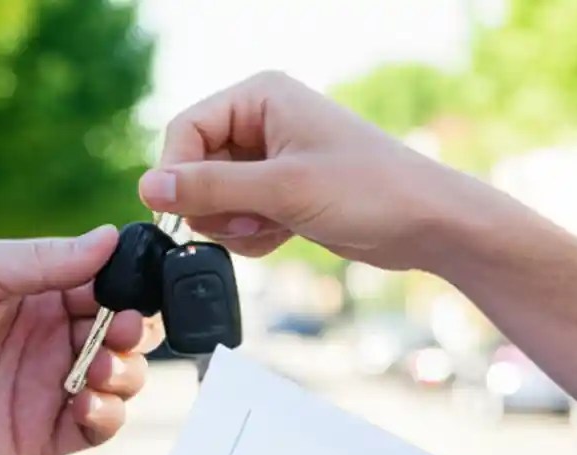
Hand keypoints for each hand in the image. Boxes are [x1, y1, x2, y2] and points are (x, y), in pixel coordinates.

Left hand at [0, 226, 151, 454]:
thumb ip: (44, 259)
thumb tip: (110, 236)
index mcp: (40, 294)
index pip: (106, 284)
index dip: (128, 285)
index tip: (133, 288)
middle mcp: (53, 339)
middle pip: (125, 332)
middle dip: (136, 329)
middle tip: (120, 331)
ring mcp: (53, 387)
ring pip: (124, 378)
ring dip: (127, 372)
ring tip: (99, 369)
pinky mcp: (47, 434)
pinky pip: (101, 427)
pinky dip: (108, 415)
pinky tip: (84, 404)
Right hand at [139, 71, 505, 270]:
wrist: (428, 225)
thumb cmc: (370, 191)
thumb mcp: (282, 190)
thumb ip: (210, 188)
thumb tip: (148, 187)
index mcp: (260, 97)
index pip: (184, 129)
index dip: (175, 173)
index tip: (179, 212)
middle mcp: (261, 121)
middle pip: (195, 166)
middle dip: (214, 204)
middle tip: (249, 220)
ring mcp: (271, 159)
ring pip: (214, 197)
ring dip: (235, 224)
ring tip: (274, 226)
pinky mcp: (281, 192)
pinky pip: (238, 217)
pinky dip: (252, 234)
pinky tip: (284, 234)